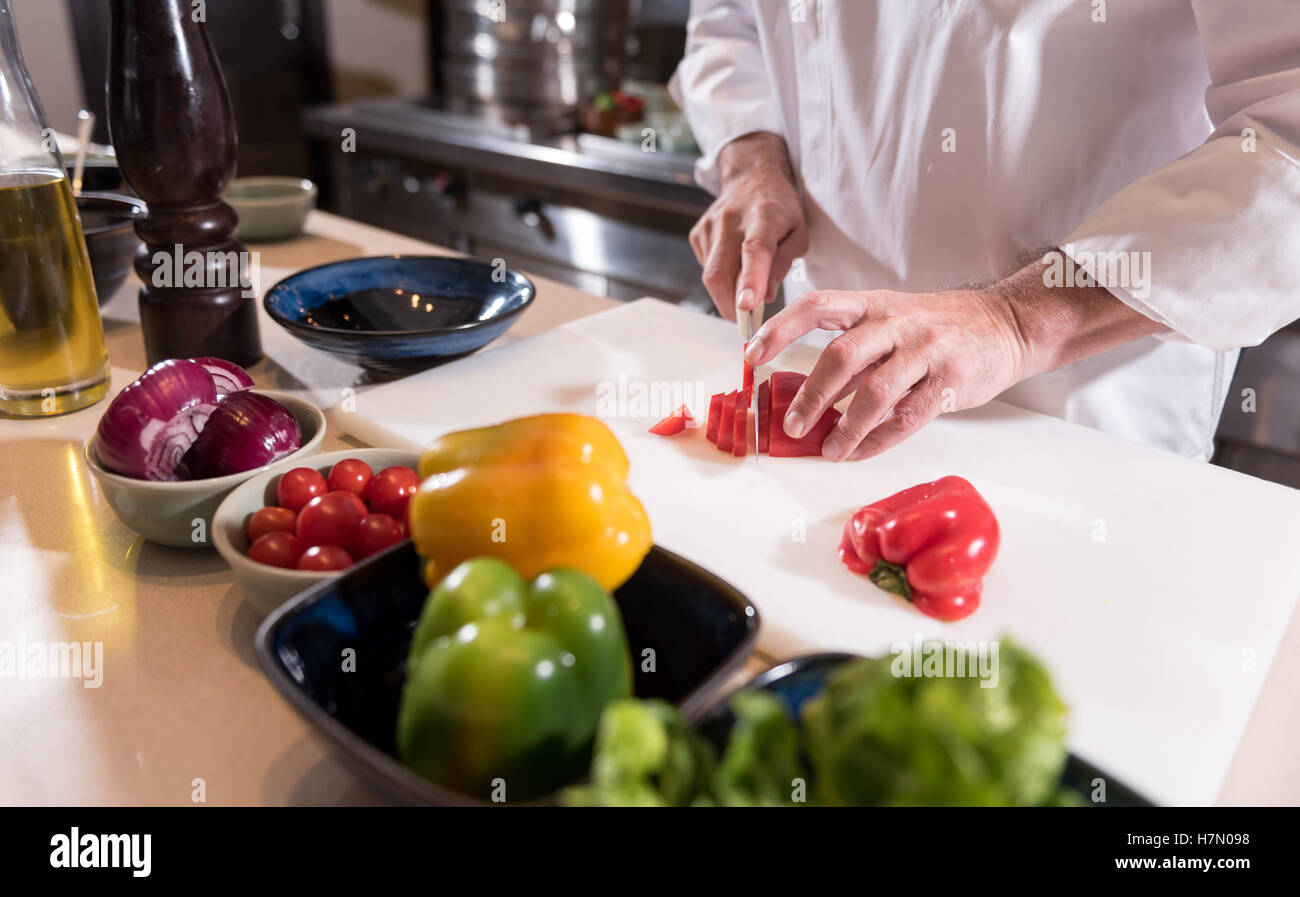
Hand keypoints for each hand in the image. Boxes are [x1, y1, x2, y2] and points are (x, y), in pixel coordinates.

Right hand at [689, 132, 807, 319]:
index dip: (750, 280)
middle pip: (720, 272)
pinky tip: (734, 265)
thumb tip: (764, 297)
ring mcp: (710, 226)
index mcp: (764, 217)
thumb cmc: (780, 209)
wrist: (752, 176)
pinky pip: (706, 267)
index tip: (747, 306)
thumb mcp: (799, 234)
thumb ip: (782, 266)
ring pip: (710, 275)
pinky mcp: (698, 234)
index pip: (754, 251)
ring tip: (745, 290)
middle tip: (745, 325)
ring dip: (726, 294)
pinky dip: (721, 277)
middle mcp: (731, 220)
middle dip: (730, 306)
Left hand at [744, 259, 1165, 459]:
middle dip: (810, 395)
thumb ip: (853, 352)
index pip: (816, 306)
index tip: (752, 355)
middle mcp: (895, 323)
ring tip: (828, 449)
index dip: (780, 329)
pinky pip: (907, 417)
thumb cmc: (938, 326)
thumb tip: (806, 395)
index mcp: (872, 304)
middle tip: (790, 424)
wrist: (1006, 323)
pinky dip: (879, 440)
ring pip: (874, 392)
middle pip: (840, 355)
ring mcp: (924, 350)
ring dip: (845, 426)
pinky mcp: (948, 380)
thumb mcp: (892, 321)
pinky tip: (860, 452)